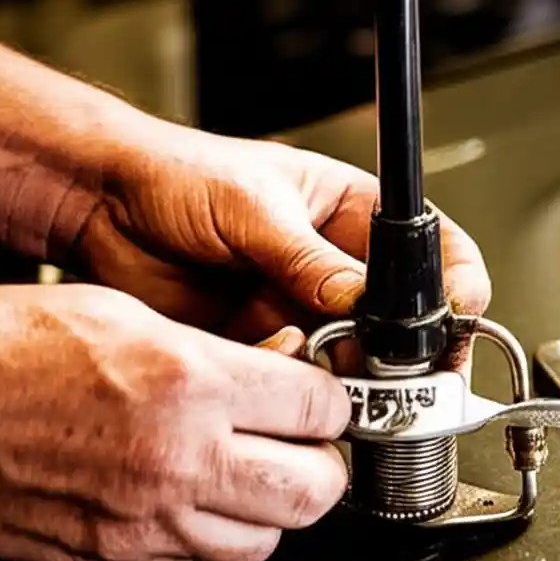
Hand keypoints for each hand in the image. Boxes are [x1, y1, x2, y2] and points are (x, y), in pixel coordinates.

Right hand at [0, 283, 351, 560]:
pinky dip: (213, 531)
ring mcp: (148, 519)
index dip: (331, 397)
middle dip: (323, 464)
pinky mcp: (117, 556)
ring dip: (273, 506)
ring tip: (250, 470)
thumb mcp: (119, 311)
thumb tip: (274, 365)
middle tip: (304, 440)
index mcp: (189, 381)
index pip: (320, 407)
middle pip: (315, 491)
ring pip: (267, 540)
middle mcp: (179, 459)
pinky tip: (189, 492)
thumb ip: (212, 347)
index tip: (320, 392)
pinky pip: (200, 557)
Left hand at [71, 117, 491, 356]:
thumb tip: (357, 297)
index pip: (427, 247)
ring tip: (338, 367)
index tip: (458, 310)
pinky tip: (284, 362)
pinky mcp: (266, 345)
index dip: (453, 280)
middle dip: (409, 346)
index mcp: (348, 213)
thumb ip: (305, 257)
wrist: (101, 210)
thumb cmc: (176, 176)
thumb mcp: (251, 205)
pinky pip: (300, 377)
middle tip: (405, 365)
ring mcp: (302, 308)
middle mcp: (333, 266)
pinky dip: (299, 384)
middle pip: (402, 317)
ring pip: (355, 357)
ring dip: (353, 371)